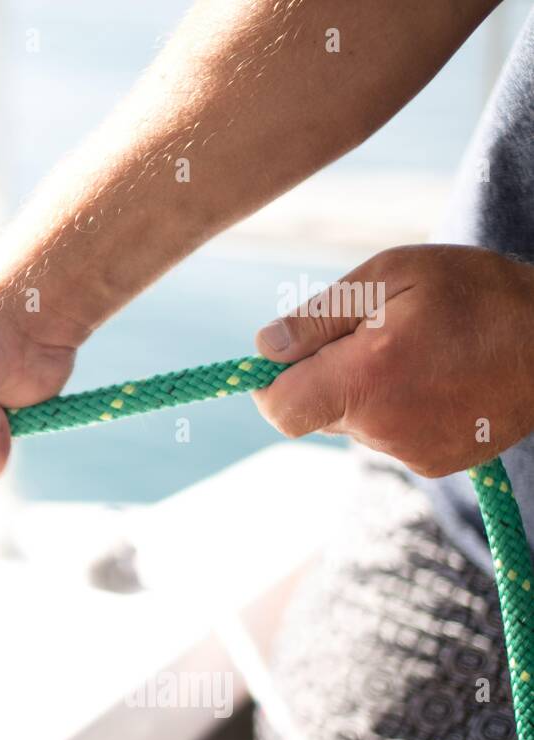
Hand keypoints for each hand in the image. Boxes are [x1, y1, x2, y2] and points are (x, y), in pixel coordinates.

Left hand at [252, 244, 533, 477]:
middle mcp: (383, 426)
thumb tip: (263, 349)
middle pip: (314, 412)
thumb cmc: (476, 293)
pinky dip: (395, 408)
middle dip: (324, 376)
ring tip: (414, 352)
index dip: (271, 383)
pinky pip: (387, 435)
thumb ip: (319, 317)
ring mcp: (410, 452)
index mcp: (366, 377)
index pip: (279, 408)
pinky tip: (434, 377)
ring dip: (363, 390)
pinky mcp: (434, 463)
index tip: (289, 355)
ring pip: (352, 422)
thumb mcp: (391, 275)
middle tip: (373, 334)